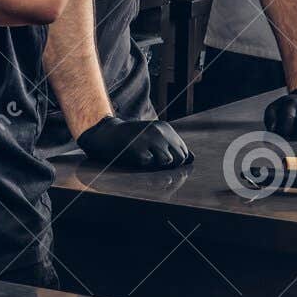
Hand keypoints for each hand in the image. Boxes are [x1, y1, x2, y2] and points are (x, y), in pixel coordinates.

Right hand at [76, 115, 192, 169]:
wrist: (104, 134)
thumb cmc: (130, 139)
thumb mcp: (153, 137)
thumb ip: (171, 146)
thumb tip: (192, 158)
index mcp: (165, 129)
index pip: (184, 152)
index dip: (177, 163)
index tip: (164, 166)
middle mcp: (160, 132)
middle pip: (179, 157)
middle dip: (171, 167)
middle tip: (155, 167)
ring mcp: (149, 140)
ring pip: (167, 161)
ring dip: (158, 166)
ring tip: (145, 162)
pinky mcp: (138, 149)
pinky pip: (149, 164)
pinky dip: (143, 166)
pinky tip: (134, 159)